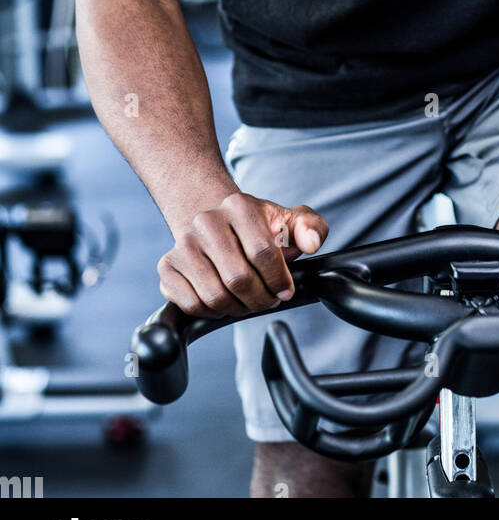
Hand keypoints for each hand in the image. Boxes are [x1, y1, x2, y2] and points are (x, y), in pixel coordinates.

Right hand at [158, 193, 328, 317]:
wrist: (216, 225)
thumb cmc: (257, 229)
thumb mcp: (289, 222)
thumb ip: (311, 228)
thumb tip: (311, 243)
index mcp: (239, 205)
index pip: (263, 252)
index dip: (279, 280)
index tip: (285, 290)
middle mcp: (206, 221)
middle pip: (238, 278)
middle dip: (260, 298)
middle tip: (267, 300)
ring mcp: (183, 244)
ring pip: (215, 296)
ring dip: (237, 309)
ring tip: (247, 301)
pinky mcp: (166, 266)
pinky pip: (191, 305)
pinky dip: (212, 313)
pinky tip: (224, 302)